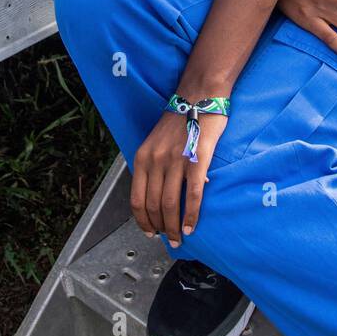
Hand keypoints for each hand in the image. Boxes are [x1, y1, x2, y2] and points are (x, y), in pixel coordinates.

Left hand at [130, 104, 229, 246]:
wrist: (200, 96)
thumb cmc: (181, 118)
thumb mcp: (156, 141)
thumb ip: (155, 165)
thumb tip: (160, 191)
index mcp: (143, 157)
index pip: (136, 199)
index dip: (142, 220)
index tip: (149, 231)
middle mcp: (155, 161)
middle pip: (152, 205)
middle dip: (159, 228)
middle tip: (167, 239)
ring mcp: (175, 161)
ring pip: (170, 204)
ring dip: (174, 226)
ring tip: (179, 237)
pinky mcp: (196, 160)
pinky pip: (192, 195)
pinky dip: (190, 215)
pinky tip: (191, 226)